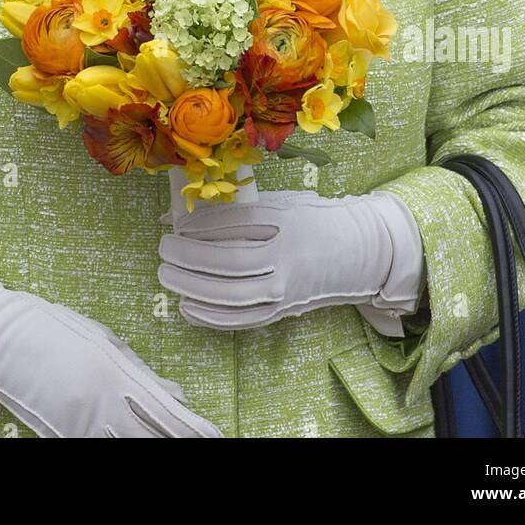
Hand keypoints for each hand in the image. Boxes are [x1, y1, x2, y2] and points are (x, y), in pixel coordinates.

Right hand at [0, 277, 223, 437]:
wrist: (2, 340)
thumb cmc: (55, 330)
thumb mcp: (103, 342)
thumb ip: (141, 371)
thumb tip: (175, 394)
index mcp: (118, 374)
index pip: (167, 412)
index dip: (194, 429)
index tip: (215, 436)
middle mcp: (104, 403)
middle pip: (152, 438)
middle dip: (178, 442)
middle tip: (204, 444)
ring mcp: (83, 424)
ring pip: (128, 447)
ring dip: (152, 444)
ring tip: (176, 445)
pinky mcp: (64, 433)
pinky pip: (96, 445)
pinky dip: (120, 445)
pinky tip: (134, 441)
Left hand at [158, 187, 425, 331]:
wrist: (360, 253)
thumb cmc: (317, 221)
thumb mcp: (286, 204)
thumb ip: (244, 209)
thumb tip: (192, 216)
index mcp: (289, 223)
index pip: (238, 225)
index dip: (202, 226)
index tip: (177, 224)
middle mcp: (288, 259)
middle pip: (230, 262)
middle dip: (189, 257)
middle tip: (163, 248)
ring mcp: (286, 290)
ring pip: (231, 295)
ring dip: (193, 287)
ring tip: (167, 274)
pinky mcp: (283, 312)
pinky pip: (242, 319)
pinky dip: (211, 317)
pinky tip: (187, 307)